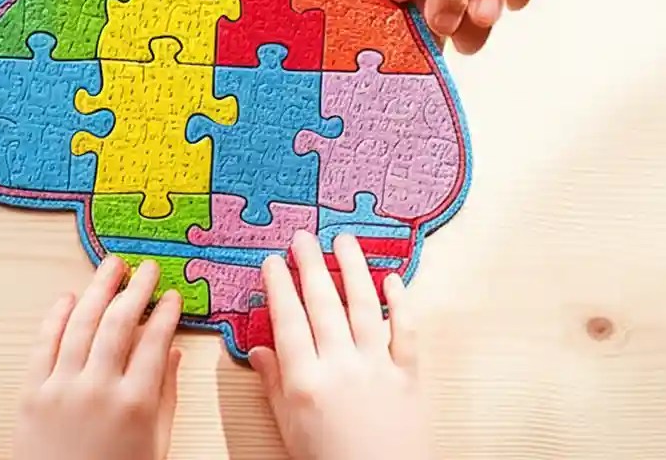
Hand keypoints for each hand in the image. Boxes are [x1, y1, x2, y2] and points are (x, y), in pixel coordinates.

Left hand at [11, 255, 183, 459]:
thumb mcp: (155, 446)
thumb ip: (165, 396)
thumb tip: (172, 352)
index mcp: (135, 404)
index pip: (154, 341)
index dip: (165, 313)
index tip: (172, 295)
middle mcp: (98, 389)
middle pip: (119, 324)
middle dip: (136, 289)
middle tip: (147, 267)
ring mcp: (61, 389)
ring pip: (81, 324)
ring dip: (98, 290)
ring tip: (111, 266)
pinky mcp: (31, 394)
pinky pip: (44, 345)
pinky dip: (57, 317)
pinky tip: (70, 298)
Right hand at [250, 232, 431, 459]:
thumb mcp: (289, 428)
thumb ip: (274, 385)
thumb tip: (258, 350)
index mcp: (305, 381)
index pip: (288, 320)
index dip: (279, 286)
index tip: (273, 261)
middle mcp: (340, 367)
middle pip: (323, 304)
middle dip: (311, 265)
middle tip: (303, 238)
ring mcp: (377, 368)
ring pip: (364, 307)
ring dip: (353, 269)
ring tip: (344, 240)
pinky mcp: (407, 375)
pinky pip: (405, 331)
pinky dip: (400, 303)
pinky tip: (392, 278)